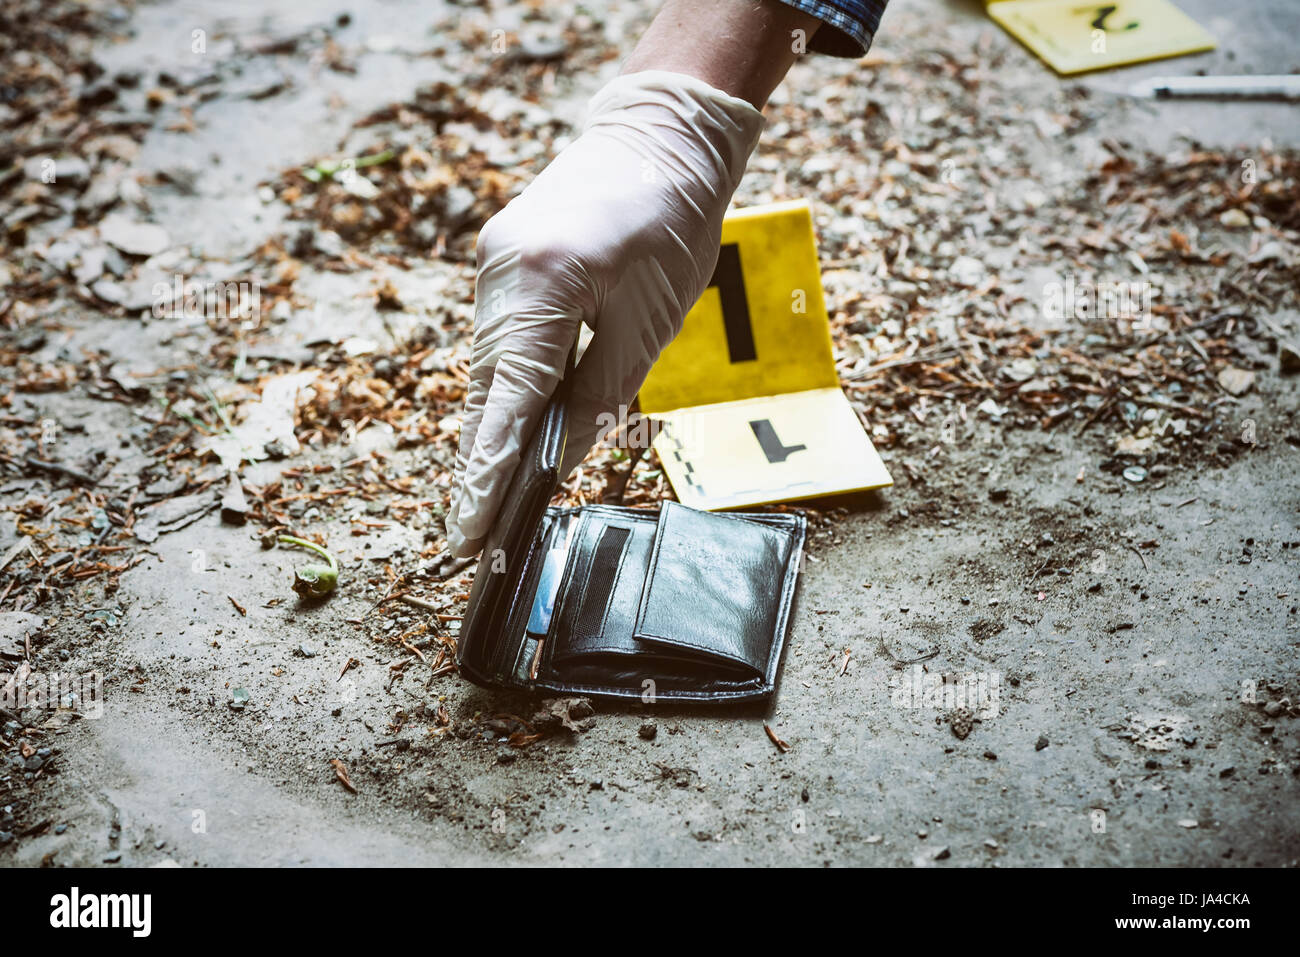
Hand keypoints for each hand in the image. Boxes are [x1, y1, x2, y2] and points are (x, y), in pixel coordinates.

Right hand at [444, 69, 763, 556]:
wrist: (661, 135)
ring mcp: (493, 266)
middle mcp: (499, 275)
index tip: (468, 536)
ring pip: (486, 371)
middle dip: (480, 471)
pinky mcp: (502, 264)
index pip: (506, 405)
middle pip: (483, 395)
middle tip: (472, 541)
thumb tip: (560, 461)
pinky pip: (496, 343)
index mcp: (541, 284)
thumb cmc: (671, 222)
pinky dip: (505, 391)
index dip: (487, 479)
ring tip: (491, 503)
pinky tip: (511, 433)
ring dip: (492, 434)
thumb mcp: (650, 321)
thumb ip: (601, 394)